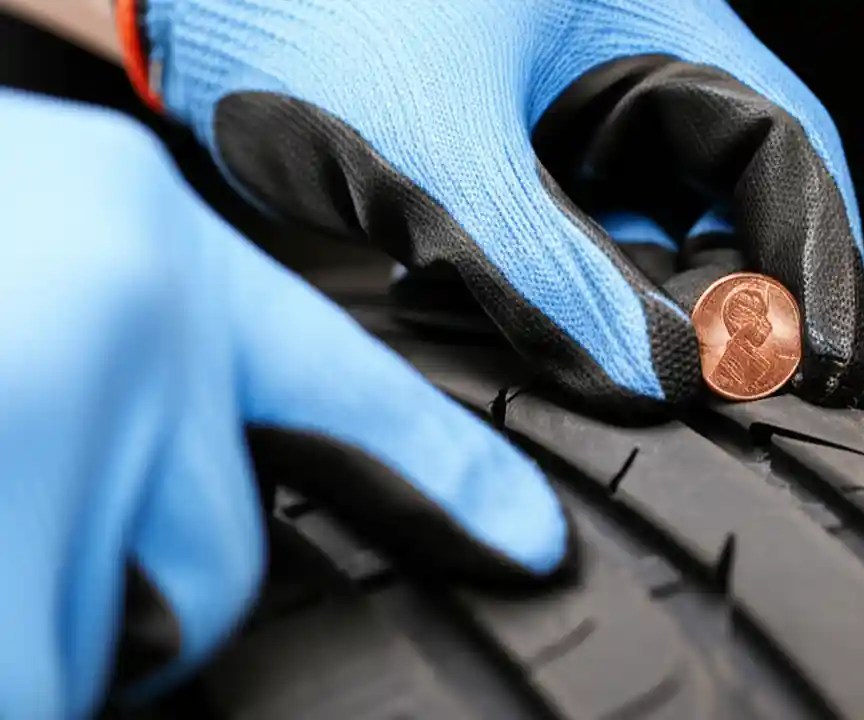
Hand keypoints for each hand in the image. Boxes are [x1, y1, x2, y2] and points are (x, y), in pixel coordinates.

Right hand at [0, 89, 570, 718]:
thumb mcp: (58, 262)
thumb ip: (144, 379)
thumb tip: (174, 536)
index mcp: (161, 263)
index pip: (361, 392)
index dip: (456, 481)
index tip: (536, 547)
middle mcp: (124, 340)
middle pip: (219, 568)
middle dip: (137, 605)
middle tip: (38, 534)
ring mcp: (36, 422)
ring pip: (102, 642)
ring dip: (47, 628)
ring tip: (1, 496)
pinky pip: (33, 669)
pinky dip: (29, 655)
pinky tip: (7, 536)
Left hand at [118, 0, 863, 413]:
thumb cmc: (304, 4)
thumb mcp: (434, 151)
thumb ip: (549, 274)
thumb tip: (661, 383)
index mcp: (653, 18)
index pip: (787, 146)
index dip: (825, 264)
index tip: (832, 374)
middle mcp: (630, 60)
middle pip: (744, 193)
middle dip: (760, 297)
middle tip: (770, 400)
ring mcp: (575, 107)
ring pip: (667, 221)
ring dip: (680, 306)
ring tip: (683, 385)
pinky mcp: (520, 151)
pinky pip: (593, 233)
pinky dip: (603, 296)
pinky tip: (587, 343)